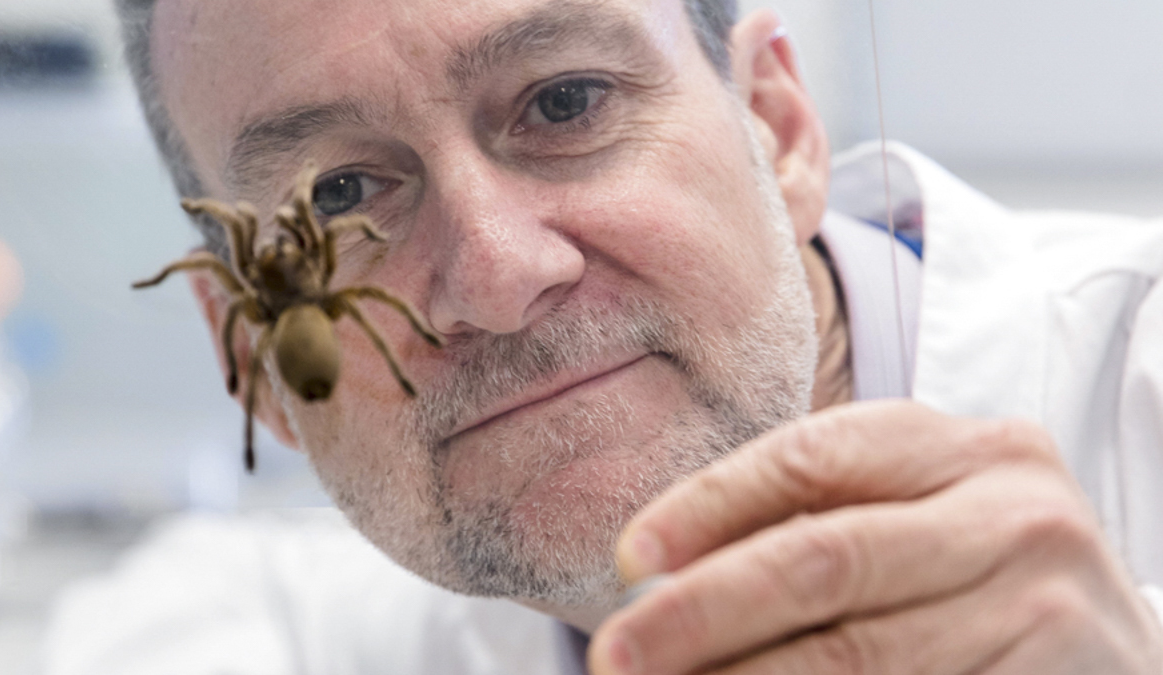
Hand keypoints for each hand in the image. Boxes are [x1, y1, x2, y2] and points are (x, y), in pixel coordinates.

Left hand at [589, 400, 1162, 673]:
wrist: (1120, 658)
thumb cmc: (982, 578)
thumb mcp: (916, 521)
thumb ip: (812, 526)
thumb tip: (656, 578)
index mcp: (965, 447)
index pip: (809, 459)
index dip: (706, 507)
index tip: (627, 559)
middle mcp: (1014, 513)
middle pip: (821, 559)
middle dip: (700, 612)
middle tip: (615, 655)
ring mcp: (1047, 608)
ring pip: (854, 655)